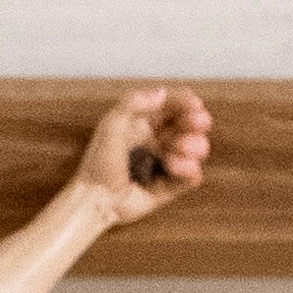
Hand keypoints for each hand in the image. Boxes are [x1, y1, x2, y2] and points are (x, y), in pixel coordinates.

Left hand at [83, 83, 210, 209]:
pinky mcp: (170, 186)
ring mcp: (165, 164)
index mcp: (143, 124)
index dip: (186, 103)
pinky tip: (174, 166)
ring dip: (194, 145)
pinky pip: (192, 176)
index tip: (194, 104)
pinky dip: (189, 169)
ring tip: (177, 149)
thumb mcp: (111, 124)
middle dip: (197, 122)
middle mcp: (157, 142)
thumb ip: (133, 102)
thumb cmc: (99, 162)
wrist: (95, 199)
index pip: (172, 107)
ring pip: (196, 149)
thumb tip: (162, 92)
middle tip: (197, 122)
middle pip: (190, 126)